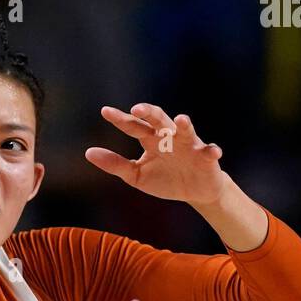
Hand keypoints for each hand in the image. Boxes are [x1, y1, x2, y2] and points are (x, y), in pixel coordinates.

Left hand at [85, 104, 226, 205]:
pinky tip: (212, 151)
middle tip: (138, 108)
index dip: (120, 119)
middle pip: (159, 120)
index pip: (134, 125)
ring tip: (181, 120)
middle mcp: (169, 137)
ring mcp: (189, 145)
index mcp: (151, 140)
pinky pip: (209, 151)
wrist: (195, 192)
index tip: (105, 111)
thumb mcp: (136, 175)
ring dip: (184, 125)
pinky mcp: (207, 157)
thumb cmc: (165, 179)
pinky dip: (211, 150)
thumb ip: (114, 164)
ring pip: (186, 130)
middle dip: (149, 112)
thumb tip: (88, 152)